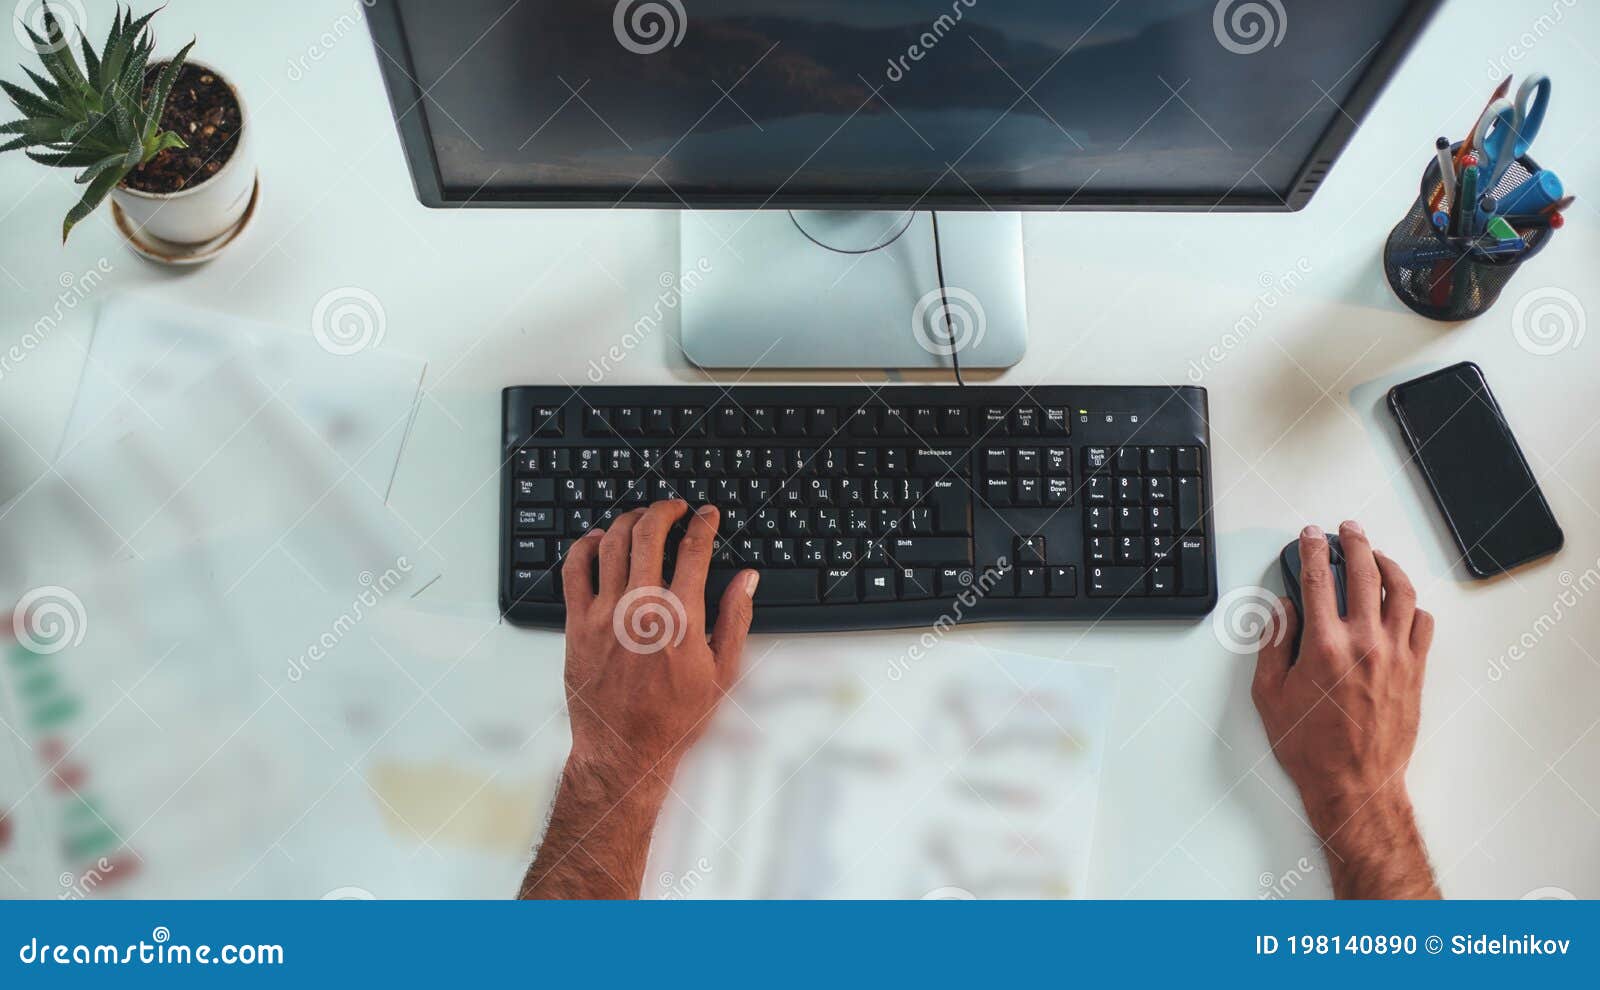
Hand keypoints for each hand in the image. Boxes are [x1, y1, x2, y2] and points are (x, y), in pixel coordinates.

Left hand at [559, 500, 757, 785]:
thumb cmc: (674, 718)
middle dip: (665, 510)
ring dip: (629, 520)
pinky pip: (575, 570)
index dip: (704, 523)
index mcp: (681, 619)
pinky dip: (586, 545)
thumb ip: (734, 619)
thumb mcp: (721, 672)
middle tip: (675, 507)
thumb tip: (746, 580)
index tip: (708, 514)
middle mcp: (640, 609)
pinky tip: (598, 539)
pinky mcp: (576, 624)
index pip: (694, 549)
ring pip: (611, 543)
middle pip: (649, 534)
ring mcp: (604, 614)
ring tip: (642, 519)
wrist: (624, 751)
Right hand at [1252, 521, 1439, 897]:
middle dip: (1353, 543)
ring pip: (1401, 591)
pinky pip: (1423, 623)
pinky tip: (1401, 602)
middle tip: (1346, 530)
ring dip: (1388, 564)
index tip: (1309, 535)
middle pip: (1363, 573)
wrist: (1356, 784)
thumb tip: (1283, 608)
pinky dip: (1412, 605)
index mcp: (1323, 645)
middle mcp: (1364, 642)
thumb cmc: (1310, 747)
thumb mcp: (1270, 694)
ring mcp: (1396, 654)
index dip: (1311, 549)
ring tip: (1377, 554)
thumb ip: (1274, 644)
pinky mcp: (1416, 670)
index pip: (1316, 579)